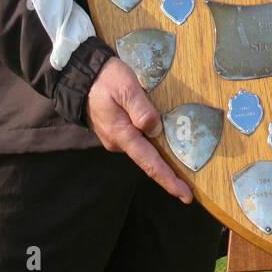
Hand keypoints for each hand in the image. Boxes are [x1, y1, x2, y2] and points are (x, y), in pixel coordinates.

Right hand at [86, 57, 192, 202]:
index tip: (186, 196)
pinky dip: (150, 138)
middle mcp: (118, 142)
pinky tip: (159, 130)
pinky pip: (137, 138)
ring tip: (179, 145)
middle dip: (170, 167)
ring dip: (160, 147)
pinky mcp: (115, 130)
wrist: (80, 75)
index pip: (150, 163)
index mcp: (122, 135)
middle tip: (191, 176)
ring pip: (143, 146)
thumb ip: (142, 110)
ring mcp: (115, 137)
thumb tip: (155, 130)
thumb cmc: (105, 79)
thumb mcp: (127, 88)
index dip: (169, 180)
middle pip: (149, 158)